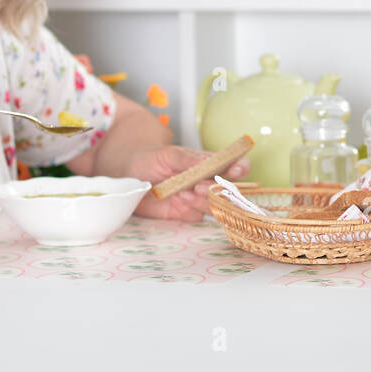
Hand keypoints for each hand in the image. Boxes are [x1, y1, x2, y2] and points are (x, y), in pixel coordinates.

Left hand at [126, 146, 250, 221]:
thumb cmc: (152, 159)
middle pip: (228, 192)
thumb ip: (189, 159)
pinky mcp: (186, 213)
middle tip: (199, 187)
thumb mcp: (168, 154)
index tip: (236, 170)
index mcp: (211, 164)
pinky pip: (196, 217)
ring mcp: (199, 199)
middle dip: (218, 191)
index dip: (240, 169)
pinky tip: (176, 202)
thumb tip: (208, 162)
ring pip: (214, 206)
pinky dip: (188, 210)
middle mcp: (209, 183)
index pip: (235, 166)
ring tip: (181, 194)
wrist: (130, 176)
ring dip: (201, 201)